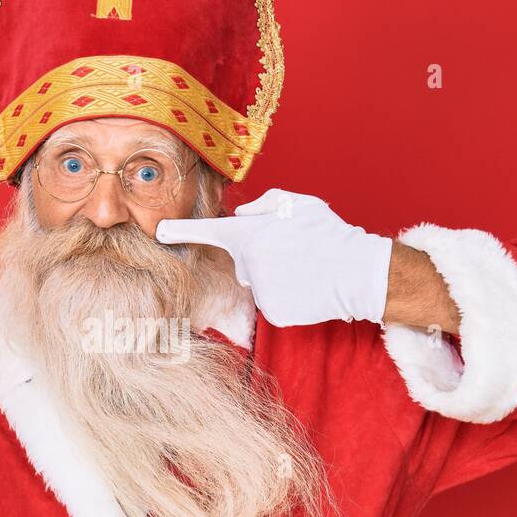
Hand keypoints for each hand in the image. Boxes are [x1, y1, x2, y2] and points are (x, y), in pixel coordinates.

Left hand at [155, 188, 394, 326]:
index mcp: (250, 234)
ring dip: (277, 275)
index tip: (159, 232)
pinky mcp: (273, 313)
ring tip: (306, 268)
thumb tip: (242, 216)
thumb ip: (263, 205)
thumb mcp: (297, 204)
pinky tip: (307, 287)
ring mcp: (260, 291)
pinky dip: (288, 295)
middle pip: (244, 261)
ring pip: (259, 282)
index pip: (208, 231)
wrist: (358, 273)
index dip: (181, 231)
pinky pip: (273, 301)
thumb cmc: (327, 234)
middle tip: (296, 250)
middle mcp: (248, 264)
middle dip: (263, 255)